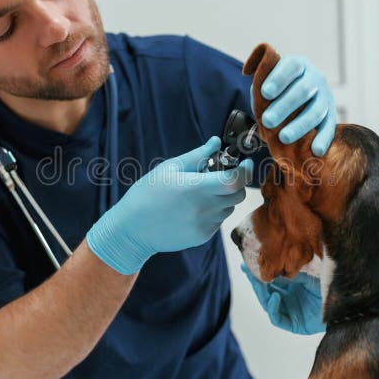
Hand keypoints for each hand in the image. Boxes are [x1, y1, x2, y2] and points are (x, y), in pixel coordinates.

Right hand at [87, 137, 252, 274]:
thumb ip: (197, 155)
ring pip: (228, 208)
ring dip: (222, 198)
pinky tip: (191, 210)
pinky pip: (217, 221)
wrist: (132, 229)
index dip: (246, 170)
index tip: (245, 163)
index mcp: (196, 188)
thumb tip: (216, 142)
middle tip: (221, 177)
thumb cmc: (148, 193)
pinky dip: (212, 212)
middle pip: (238, 195)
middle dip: (235, 184)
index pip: (235, 180)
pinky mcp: (202, 237)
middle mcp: (204, 208)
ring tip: (198, 194)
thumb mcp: (169, 168)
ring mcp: (204, 225)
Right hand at [241, 264, 324, 334]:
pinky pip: (277, 319)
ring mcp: (290, 312)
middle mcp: (288, 300)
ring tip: (260, 281)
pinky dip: (273, 309)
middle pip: (265, 292)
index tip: (247, 264)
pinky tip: (275, 297)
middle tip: (248, 270)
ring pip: (268, 304)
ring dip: (262, 293)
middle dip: (256, 281)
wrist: (345, 303)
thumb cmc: (329, 289)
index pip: (270, 281)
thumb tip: (273, 263)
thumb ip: (290, 273)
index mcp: (291, 288)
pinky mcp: (294, 325)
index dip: (258, 273)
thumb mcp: (308, 277)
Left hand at [250, 56, 336, 155]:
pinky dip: (323, 139)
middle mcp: (315, 78)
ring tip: (284, 137)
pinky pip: (329, 127)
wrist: (294, 99)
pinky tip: (315, 151)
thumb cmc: (276, 89)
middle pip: (304, 90)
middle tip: (267, 120)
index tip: (265, 93)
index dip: (279, 78)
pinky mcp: (330, 115)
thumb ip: (259, 77)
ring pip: (316, 110)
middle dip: (284, 106)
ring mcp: (325, 97)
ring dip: (300, 125)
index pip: (291, 66)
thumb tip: (247, 71)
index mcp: (298, 65)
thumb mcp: (266, 78)